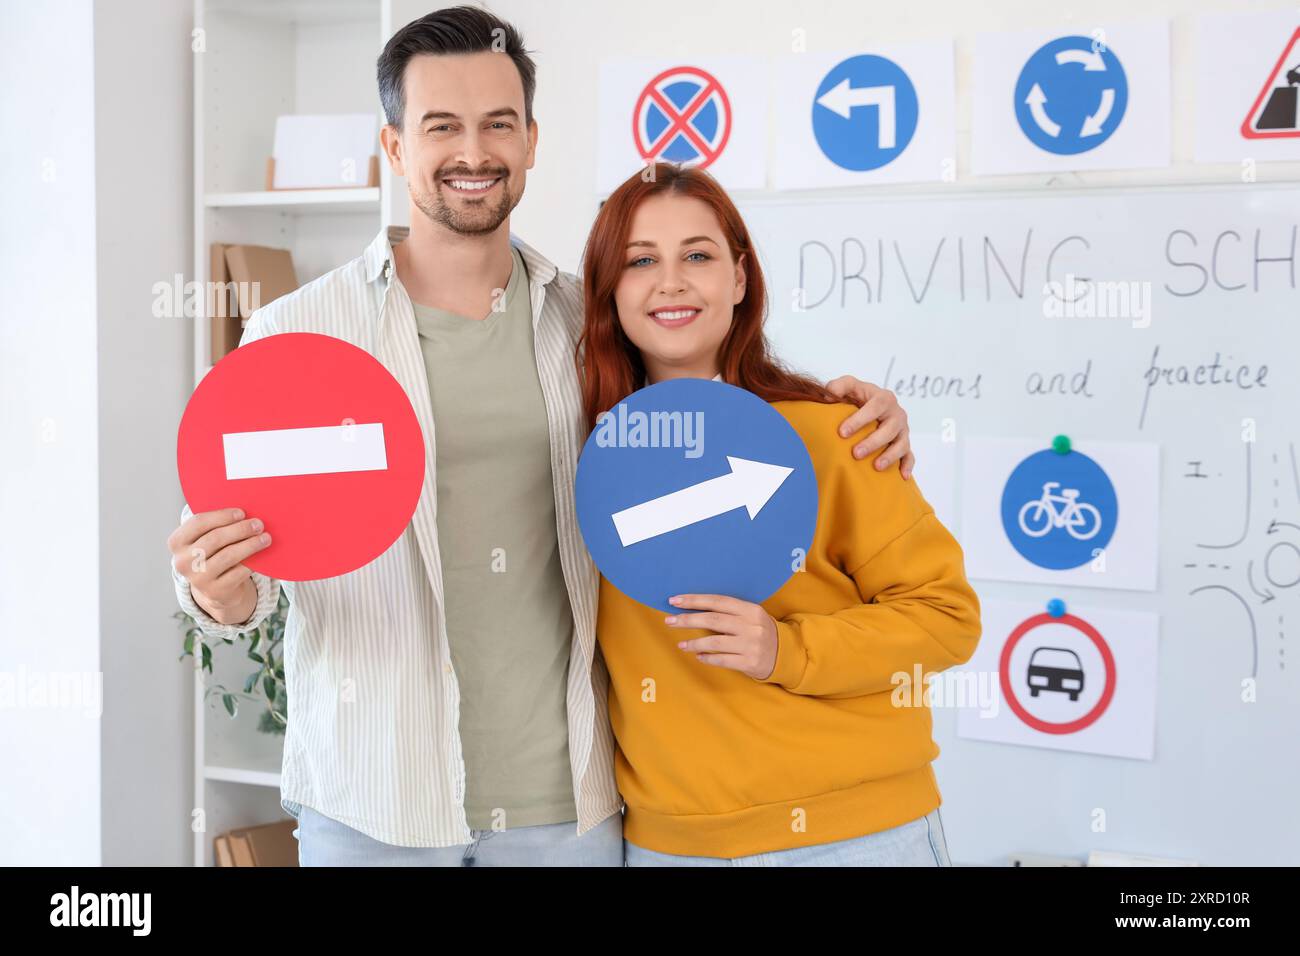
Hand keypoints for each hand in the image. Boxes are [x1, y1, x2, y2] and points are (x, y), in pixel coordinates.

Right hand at [168, 507, 270, 624]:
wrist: (215, 588)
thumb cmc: (213, 553)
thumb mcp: (206, 538)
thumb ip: (215, 524)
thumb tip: (244, 511)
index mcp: (177, 542)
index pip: (198, 522)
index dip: (222, 516)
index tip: (242, 512)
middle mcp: (182, 561)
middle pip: (215, 538)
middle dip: (240, 529)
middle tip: (259, 524)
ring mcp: (198, 579)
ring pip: (228, 556)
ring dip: (250, 544)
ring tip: (265, 538)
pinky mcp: (215, 591)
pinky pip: (238, 572)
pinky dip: (252, 562)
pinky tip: (261, 555)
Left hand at [665, 594, 778, 679]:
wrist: (786, 655)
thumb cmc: (761, 632)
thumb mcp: (751, 616)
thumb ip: (729, 613)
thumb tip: (694, 609)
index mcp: (751, 610)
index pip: (718, 601)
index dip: (695, 600)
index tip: (674, 601)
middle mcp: (751, 626)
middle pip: (713, 619)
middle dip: (688, 619)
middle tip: (669, 621)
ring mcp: (751, 645)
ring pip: (715, 642)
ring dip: (694, 643)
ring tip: (681, 644)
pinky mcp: (750, 663)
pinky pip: (722, 660)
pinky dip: (708, 658)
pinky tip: (698, 656)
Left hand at [824, 376, 913, 478]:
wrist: (872, 406)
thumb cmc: (860, 397)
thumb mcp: (850, 386)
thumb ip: (839, 386)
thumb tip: (828, 393)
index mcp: (884, 398)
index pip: (874, 407)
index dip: (859, 420)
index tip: (842, 432)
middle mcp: (897, 414)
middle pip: (890, 429)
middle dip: (873, 442)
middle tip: (855, 453)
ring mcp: (902, 431)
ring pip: (902, 444)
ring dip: (890, 456)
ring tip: (876, 466)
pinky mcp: (905, 444)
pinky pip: (910, 456)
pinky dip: (907, 465)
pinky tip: (901, 476)